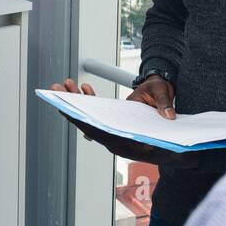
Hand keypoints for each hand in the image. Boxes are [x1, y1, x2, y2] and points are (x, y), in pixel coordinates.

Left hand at [50, 78, 197, 168]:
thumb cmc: (168, 114)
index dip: (86, 123)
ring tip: (65, 84)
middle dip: (71, 108)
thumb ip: (166, 107)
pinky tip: (83, 87)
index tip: (71, 112)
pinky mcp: (113, 123)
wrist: (169, 116)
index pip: (104, 134)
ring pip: (90, 119)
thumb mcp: (167, 101)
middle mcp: (119, 140)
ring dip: (76, 102)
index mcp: (131, 141)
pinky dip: (87, 100)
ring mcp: (114, 132)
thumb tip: (168, 115)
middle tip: (56, 91)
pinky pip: (96, 114)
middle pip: (90, 125)